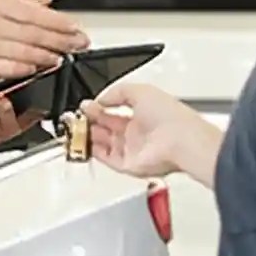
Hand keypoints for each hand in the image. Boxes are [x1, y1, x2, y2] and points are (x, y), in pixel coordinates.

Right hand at [0, 0, 88, 80]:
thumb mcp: (9, 6)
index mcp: (2, 6)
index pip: (34, 12)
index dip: (57, 21)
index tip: (74, 27)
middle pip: (33, 33)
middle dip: (60, 40)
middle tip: (76, 44)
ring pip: (25, 51)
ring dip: (47, 56)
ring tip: (61, 56)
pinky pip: (12, 69)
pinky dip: (28, 69)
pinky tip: (39, 67)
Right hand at [79, 83, 224, 186]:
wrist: (180, 140)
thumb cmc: (169, 115)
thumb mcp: (139, 91)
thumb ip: (116, 92)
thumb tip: (100, 99)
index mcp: (142, 113)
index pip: (114, 110)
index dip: (98, 107)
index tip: (84, 105)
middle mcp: (137, 132)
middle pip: (106, 127)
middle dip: (89, 121)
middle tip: (76, 117)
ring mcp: (132, 149)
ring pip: (103, 143)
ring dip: (88, 136)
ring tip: (75, 128)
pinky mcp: (129, 165)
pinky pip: (106, 159)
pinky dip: (92, 152)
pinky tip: (84, 143)